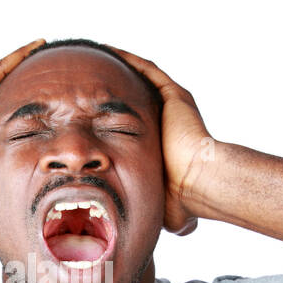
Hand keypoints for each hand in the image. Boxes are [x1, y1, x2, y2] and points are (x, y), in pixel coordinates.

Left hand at [106, 45, 213, 236]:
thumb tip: (168, 231)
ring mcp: (171, 105)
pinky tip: (104, 51)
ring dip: (116, 69)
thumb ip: (156, 209)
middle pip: (133, 97)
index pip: (130, 123)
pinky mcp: (173, 95)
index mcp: (162, 141)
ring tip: (89, 59)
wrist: (199, 184)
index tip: (87, 112)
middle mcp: (167, 119)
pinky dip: (125, 59)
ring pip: (139, 78)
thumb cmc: (181, 200)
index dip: (110, 117)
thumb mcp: (160, 205)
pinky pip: (145, 70)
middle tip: (83, 83)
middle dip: (109, 90)